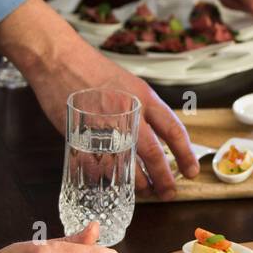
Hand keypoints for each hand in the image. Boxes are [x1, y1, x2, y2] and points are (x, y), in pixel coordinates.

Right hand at [0, 0, 198, 198]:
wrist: (60, 60)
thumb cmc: (93, 70)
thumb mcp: (130, 84)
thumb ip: (143, 110)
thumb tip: (156, 136)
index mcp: (144, 98)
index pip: (173, 130)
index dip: (185, 155)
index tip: (192, 171)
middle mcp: (129, 114)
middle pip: (153, 154)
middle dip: (164, 178)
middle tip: (169, 192)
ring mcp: (104, 128)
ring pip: (128, 165)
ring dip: (138, 183)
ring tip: (145, 191)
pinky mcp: (83, 137)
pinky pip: (99, 166)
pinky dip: (108, 178)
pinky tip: (113, 183)